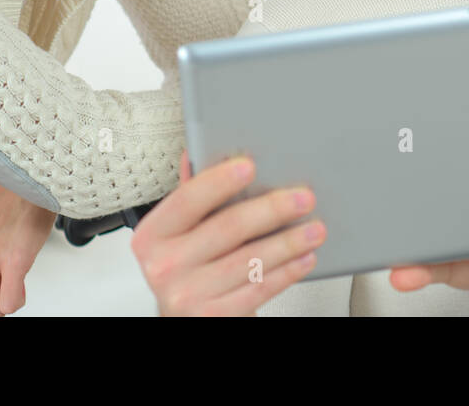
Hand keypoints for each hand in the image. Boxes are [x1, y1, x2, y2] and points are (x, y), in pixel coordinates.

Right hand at [130, 150, 325, 315]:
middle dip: (272, 209)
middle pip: (228, 228)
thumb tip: (197, 153)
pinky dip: (287, 271)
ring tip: (315, 228)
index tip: (249, 166)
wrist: (186, 317)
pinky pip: (258, 288)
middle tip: (303, 198)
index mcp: (153, 235)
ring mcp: (188, 294)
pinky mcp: (212, 316)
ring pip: (250, 260)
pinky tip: (304, 258)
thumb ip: (191, 195)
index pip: (187, 200)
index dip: (219, 181)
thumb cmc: (187, 266)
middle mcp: (164, 266)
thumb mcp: (180, 231)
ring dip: (289, 242)